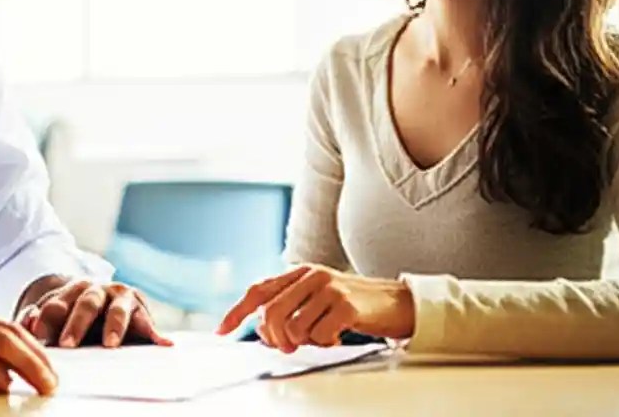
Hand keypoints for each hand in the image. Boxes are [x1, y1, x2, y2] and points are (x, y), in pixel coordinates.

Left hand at [15, 278, 173, 348]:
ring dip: (113, 326)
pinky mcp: (141, 310)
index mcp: (70, 291)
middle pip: (85, 305)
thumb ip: (36, 320)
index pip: (56, 305)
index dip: (47, 321)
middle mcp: (96, 290)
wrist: (103, 303)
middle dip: (76, 324)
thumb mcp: (54, 316)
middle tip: (68, 344)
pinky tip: (162, 343)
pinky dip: (156, 333)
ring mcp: (120, 298)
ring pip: (117, 310)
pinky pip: (148, 323)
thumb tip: (29, 322)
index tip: (41, 339)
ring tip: (109, 344)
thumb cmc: (74, 316)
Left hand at [216, 265, 414, 351]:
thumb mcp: (317, 300)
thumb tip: (263, 335)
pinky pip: (318, 335)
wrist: (396, 302)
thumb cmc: (353, 305)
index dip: (237, 311)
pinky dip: (325, 342)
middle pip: (271, 312)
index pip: (259, 290)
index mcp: (300, 272)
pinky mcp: (345, 305)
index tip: (222, 330)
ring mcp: (328, 288)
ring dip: (304, 341)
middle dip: (273, 337)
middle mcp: (311, 275)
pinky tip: (338, 335)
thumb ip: (290, 310)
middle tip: (287, 347)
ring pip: (293, 327)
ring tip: (321, 335)